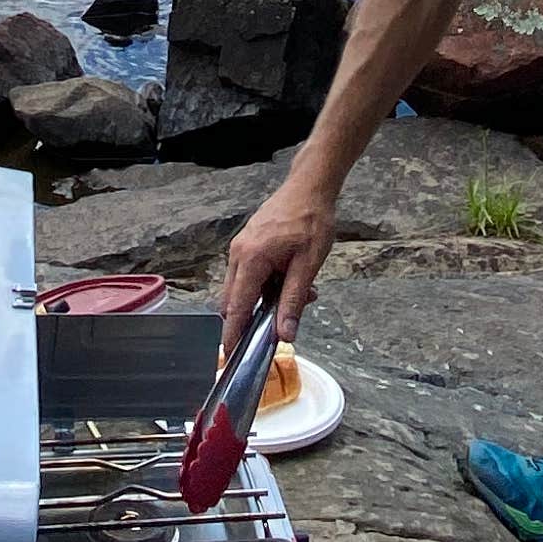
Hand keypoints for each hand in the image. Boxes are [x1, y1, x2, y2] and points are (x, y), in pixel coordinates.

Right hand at [221, 171, 337, 350]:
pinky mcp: (247, 244)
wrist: (309, 186)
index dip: (233, 333)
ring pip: (244, 288)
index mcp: (251, 259)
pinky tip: (291, 278)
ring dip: (266, 298)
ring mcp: (240, 247)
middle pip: (236, 300)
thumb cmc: (311, 219)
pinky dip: (266, 284)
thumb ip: (293, 301)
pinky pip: (249, 274)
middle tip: (284, 323)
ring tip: (302, 291)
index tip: (231, 354)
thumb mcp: (308, 265)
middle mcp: (238, 253)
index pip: (237, 307)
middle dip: (257, 316)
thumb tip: (285, 334)